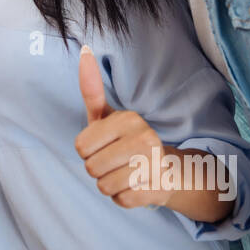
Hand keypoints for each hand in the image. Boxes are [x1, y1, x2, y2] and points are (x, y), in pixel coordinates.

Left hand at [73, 45, 173, 209]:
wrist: (169, 169)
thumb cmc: (126, 140)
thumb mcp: (108, 115)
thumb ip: (92, 88)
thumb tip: (83, 49)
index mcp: (129, 119)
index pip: (81, 147)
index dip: (87, 151)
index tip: (103, 145)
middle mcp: (145, 138)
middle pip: (91, 168)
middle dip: (98, 169)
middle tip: (115, 162)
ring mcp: (154, 165)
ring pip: (105, 186)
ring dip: (110, 185)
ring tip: (126, 173)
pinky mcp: (159, 189)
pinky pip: (121, 200)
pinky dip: (124, 197)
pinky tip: (137, 185)